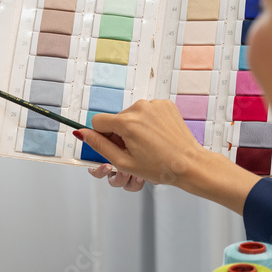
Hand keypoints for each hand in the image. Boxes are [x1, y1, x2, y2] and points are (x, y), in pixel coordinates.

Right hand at [75, 99, 209, 188]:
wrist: (190, 164)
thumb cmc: (160, 167)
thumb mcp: (123, 162)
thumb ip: (99, 145)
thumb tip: (82, 134)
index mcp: (127, 122)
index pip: (98, 122)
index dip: (103, 136)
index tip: (114, 147)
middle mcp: (140, 108)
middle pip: (116, 119)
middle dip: (120, 134)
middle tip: (134, 150)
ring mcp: (154, 104)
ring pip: (131, 115)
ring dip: (134, 128)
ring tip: (148, 144)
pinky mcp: (166, 104)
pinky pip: (147, 111)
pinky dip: (148, 123)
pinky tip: (157, 137)